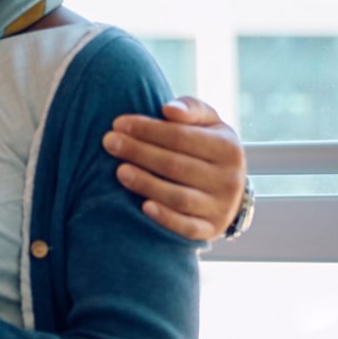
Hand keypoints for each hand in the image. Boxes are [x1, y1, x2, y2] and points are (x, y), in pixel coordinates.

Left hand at [106, 96, 246, 239]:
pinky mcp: (210, 229)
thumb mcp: (208, 123)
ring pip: (179, 197)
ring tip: (119, 171)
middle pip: (176, 165)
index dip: (148, 129)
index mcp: (228, 148)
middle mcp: (229, 179)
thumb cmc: (207, 146)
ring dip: (146, 184)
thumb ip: (190, 109)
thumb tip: (168, 109)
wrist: (227, 187)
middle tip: (109, 142)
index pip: (182, 137)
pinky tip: (144, 207)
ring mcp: (221, 207)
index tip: (118, 123)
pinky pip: (187, 227)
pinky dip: (166, 218)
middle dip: (139, 152)